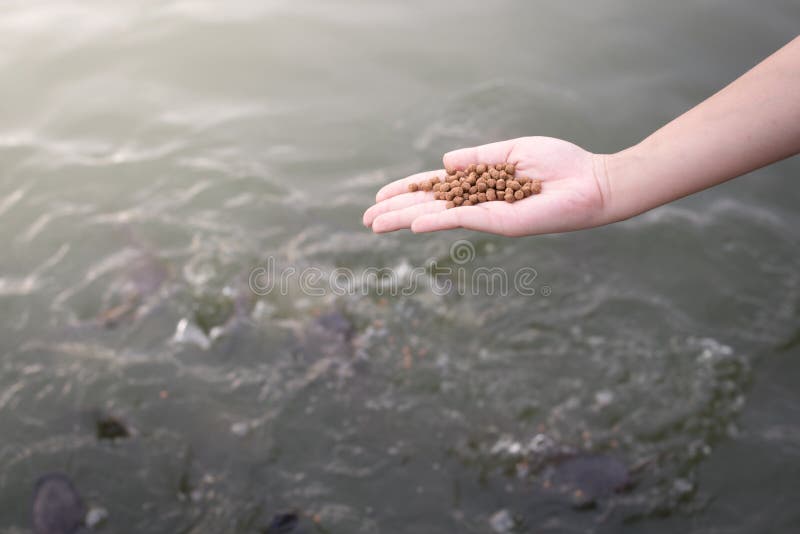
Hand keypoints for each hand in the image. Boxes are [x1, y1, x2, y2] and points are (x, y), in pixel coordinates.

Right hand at [363, 137, 613, 236]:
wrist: (590, 181)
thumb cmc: (558, 164)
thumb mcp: (510, 152)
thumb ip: (477, 158)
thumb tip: (443, 163)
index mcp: (478, 184)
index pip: (435, 189)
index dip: (407, 191)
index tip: (380, 196)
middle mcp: (478, 202)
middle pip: (429, 206)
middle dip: (397, 212)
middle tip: (367, 220)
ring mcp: (487, 214)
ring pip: (438, 216)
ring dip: (406, 219)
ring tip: (376, 225)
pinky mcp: (501, 222)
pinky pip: (464, 219)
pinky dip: (438, 220)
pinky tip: (415, 222)